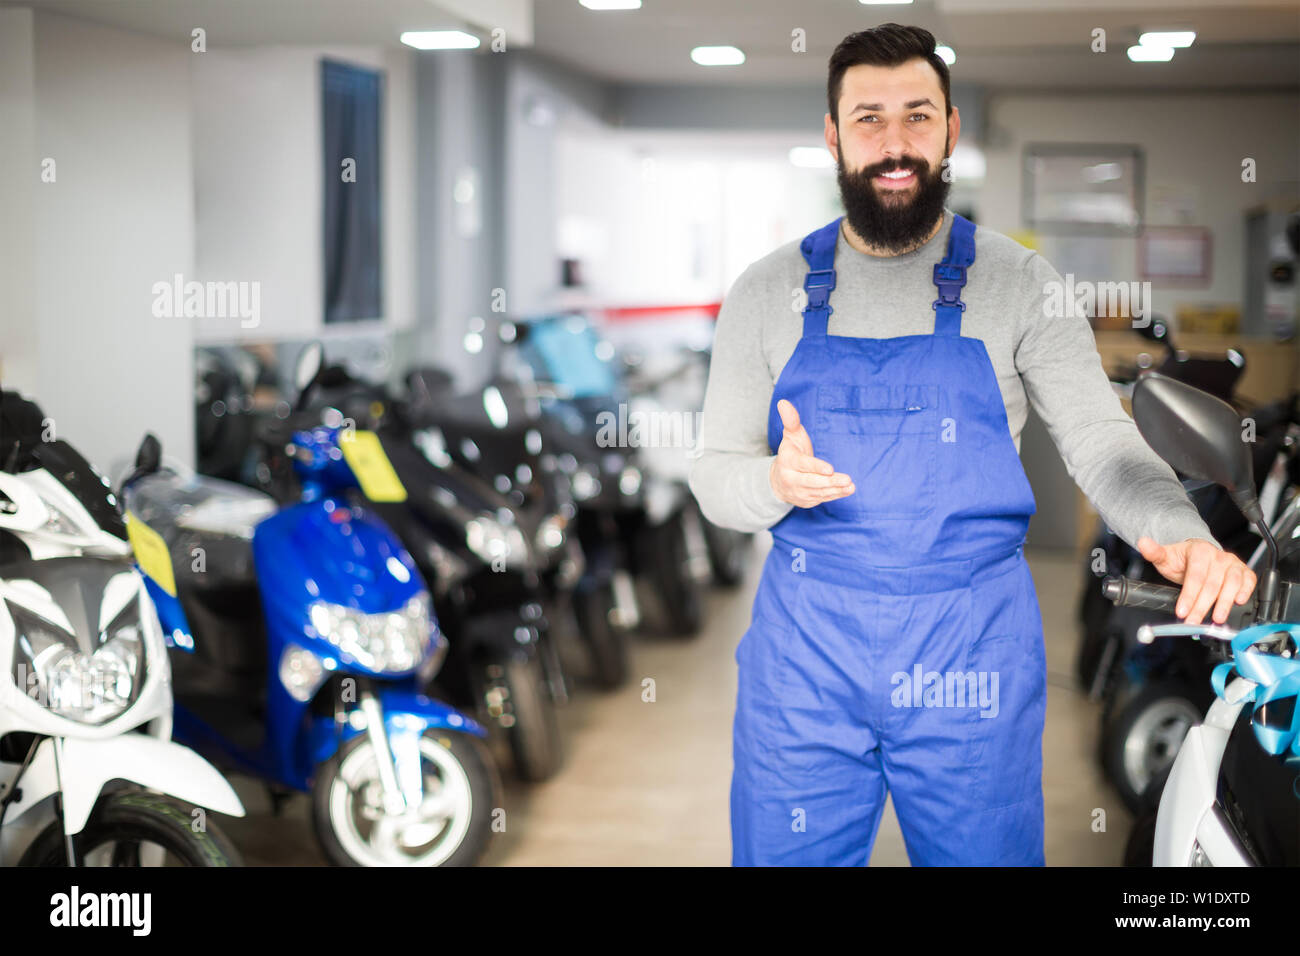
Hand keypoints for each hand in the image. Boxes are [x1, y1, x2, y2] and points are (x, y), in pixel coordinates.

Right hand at [769, 399, 854, 507]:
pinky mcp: (807, 501)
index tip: (829, 469)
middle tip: (847, 479)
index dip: (816, 467)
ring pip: (819, 492)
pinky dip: (835, 495)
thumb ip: (790, 420)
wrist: (778, 481)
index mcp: (788, 461)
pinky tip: (847, 490)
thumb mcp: (790, 435)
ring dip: (835, 489)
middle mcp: (792, 479)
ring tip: (850, 485)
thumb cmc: (790, 452)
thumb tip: (783, 402)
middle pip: (811, 482)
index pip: (803, 464)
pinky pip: (822, 498)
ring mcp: (799, 492)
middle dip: (829, 482)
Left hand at [1136, 536, 1256, 625]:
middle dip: (1202, 606)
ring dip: (1225, 602)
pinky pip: (1248, 580)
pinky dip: (1246, 591)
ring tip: (1217, 618)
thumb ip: (1155, 552)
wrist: (1197, 554)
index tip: (1182, 611)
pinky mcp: (1244, 571)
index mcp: (1200, 551)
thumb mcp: (1166, 556)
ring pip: (1232, 583)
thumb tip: (1143, 543)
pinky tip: (1239, 602)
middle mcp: (1219, 556)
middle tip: (1194, 621)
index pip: (1195, 576)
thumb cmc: (1183, 559)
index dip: (1189, 595)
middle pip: (1212, 584)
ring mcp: (1232, 563)